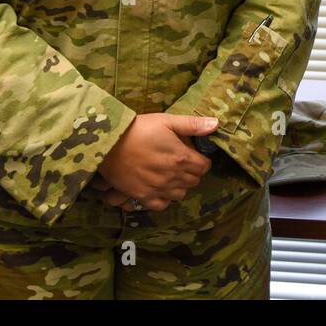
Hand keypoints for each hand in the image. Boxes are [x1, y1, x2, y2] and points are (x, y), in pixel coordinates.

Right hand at [96, 113, 216, 211]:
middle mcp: (173, 176)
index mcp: (181, 158)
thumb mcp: (166, 121)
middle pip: (194, 181)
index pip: (204, 166)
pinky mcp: (143, 196)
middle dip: (192, 172)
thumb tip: (216, 124)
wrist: (110, 144)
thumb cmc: (138, 129)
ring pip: (181, 194)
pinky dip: (164, 198)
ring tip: (171, 175)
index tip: (193, 155)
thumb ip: (192, 124)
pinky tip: (160, 188)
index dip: (201, 160)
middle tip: (181, 163)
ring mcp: (158, 188)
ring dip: (180, 185)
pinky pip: (162, 205)